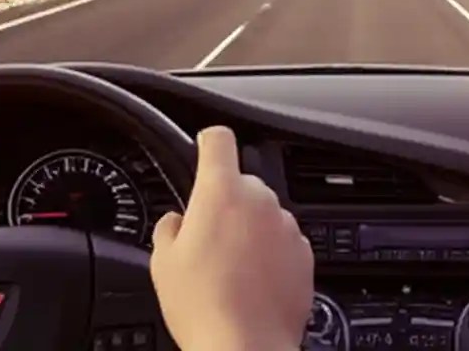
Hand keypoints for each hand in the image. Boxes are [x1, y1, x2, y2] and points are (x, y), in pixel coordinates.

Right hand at [150, 127, 313, 350]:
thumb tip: (178, 221)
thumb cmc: (203, 307)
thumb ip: (170, 227)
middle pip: (241, 183)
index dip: (208, 141)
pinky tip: (251, 282)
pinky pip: (283, 241)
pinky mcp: (304, 253)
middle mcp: (260, 201)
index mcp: (221, 192)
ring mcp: (286, 226)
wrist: (246, 347)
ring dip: (249, 230)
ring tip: (229, 269)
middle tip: (206, 238)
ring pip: (264, 214)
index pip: (219, 139)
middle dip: (225, 202)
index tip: (204, 148)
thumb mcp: (163, 263)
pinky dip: (270, 253)